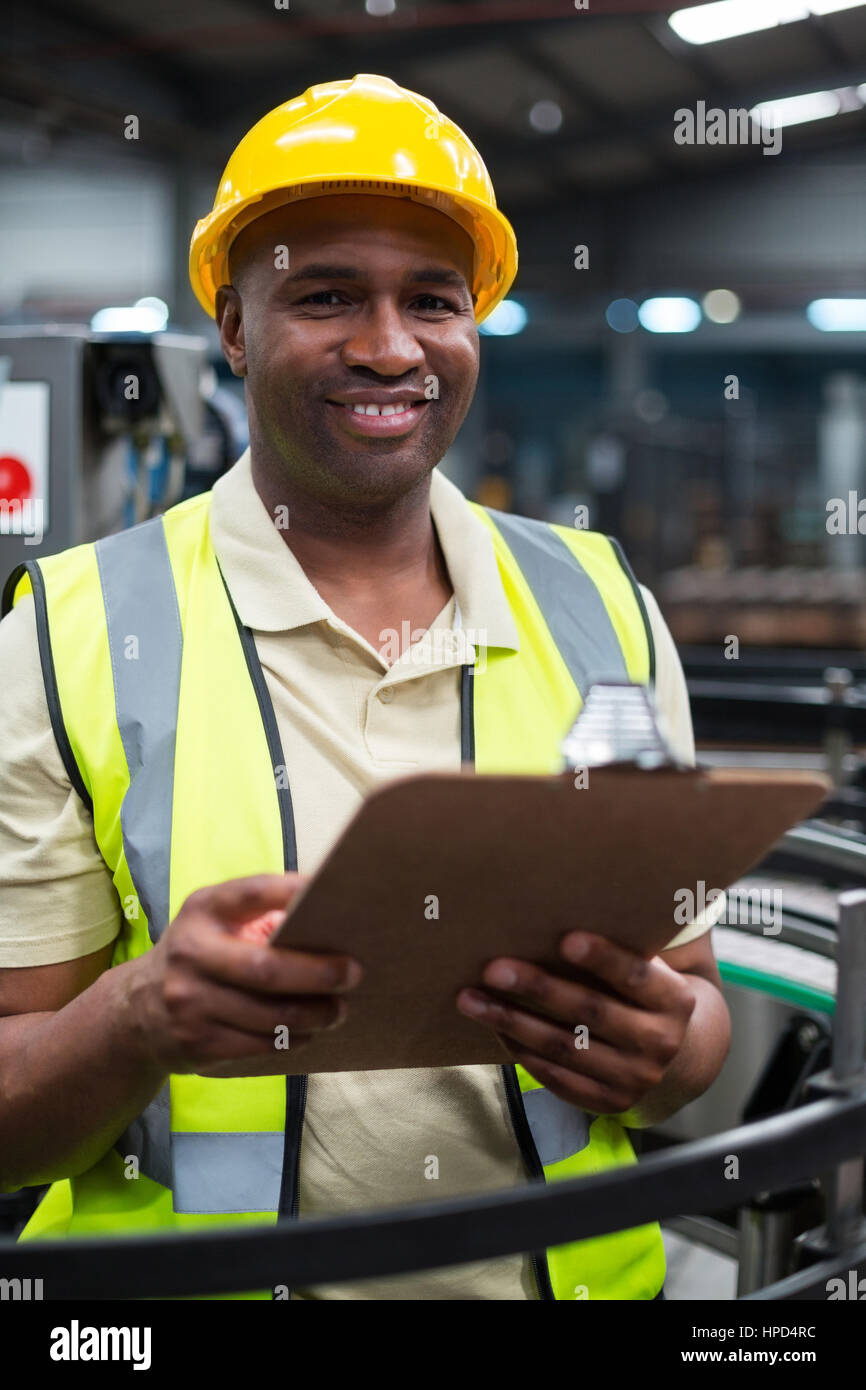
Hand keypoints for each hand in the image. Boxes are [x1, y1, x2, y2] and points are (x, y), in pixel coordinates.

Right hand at [126, 873, 362, 1077]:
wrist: (135, 1010)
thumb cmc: (199, 953)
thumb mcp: (216, 920)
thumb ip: (261, 910)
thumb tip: (329, 905)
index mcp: (203, 910)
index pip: (253, 893)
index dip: (294, 892)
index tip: (332, 892)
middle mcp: (191, 953)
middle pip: (267, 969)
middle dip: (319, 973)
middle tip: (353, 973)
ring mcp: (190, 1002)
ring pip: (269, 1016)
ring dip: (314, 1015)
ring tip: (339, 1010)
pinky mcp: (196, 1043)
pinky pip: (259, 1046)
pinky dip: (292, 1039)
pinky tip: (308, 1032)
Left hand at [456, 930, 695, 1113]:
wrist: (678, 1057)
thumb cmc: (644, 994)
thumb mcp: (651, 972)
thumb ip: (622, 950)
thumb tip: (554, 912)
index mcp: (675, 1000)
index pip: (637, 976)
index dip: (604, 958)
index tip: (566, 940)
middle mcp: (659, 1042)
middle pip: (590, 1012)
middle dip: (537, 989)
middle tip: (493, 968)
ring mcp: (635, 1078)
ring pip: (565, 1047)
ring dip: (512, 1022)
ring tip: (472, 1000)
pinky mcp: (609, 1103)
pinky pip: (557, 1077)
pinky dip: (522, 1052)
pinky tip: (495, 1029)